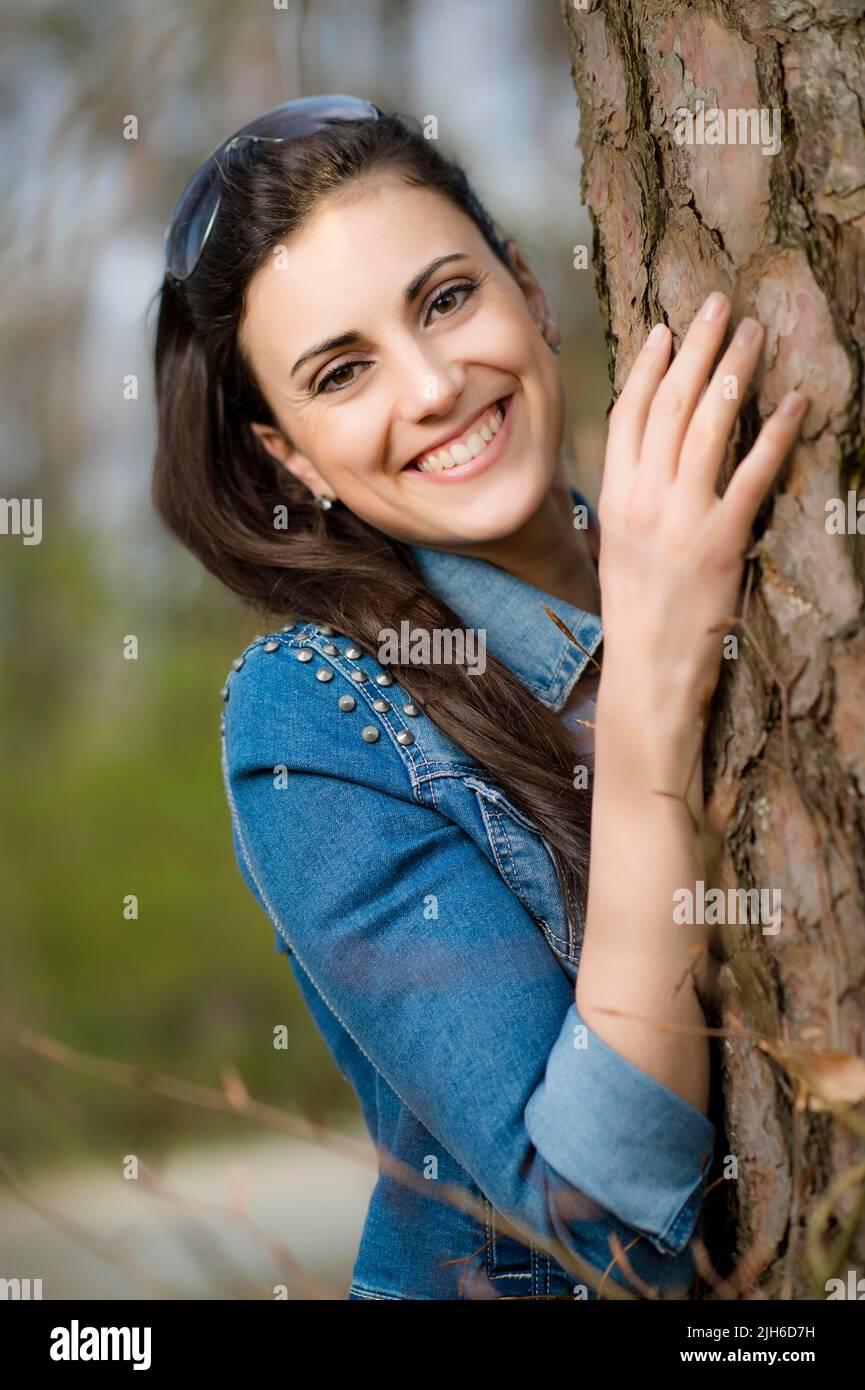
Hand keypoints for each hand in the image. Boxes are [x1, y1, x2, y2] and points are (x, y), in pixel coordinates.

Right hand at [596, 290, 807, 737]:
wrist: (646, 677)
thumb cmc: (637, 619)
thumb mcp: (619, 552)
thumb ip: (634, 503)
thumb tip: (651, 465)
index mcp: (613, 500)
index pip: (628, 416)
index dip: (649, 368)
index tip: (666, 328)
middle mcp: (642, 501)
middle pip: (669, 407)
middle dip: (696, 348)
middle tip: (719, 304)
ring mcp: (679, 520)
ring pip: (706, 427)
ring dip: (734, 372)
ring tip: (754, 333)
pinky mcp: (718, 543)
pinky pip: (751, 476)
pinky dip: (774, 435)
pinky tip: (794, 404)